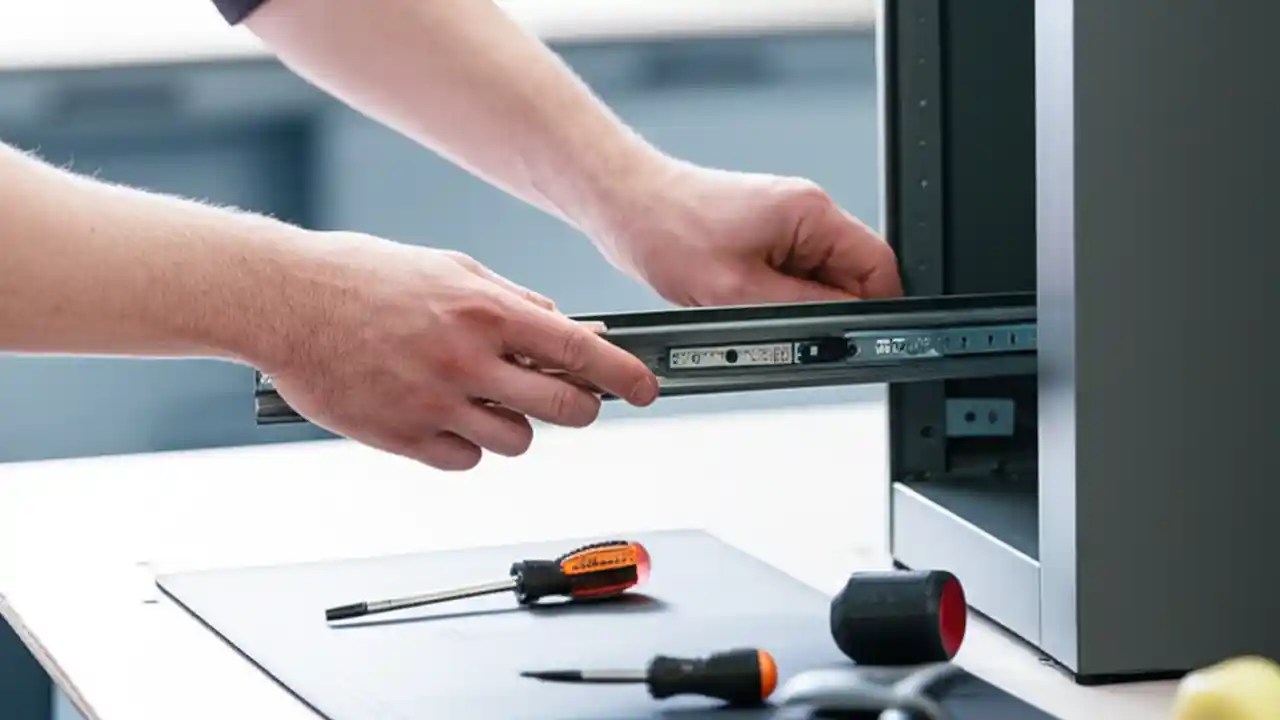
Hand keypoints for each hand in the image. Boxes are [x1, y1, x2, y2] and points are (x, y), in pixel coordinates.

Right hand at [259, 233, 657, 469]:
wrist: (284, 301)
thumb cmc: (365, 276)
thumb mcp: (451, 269)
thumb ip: (514, 301)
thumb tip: (567, 328)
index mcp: (484, 310)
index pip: (580, 351)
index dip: (624, 375)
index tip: (645, 388)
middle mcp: (466, 360)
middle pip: (562, 409)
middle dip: (580, 408)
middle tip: (571, 400)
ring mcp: (434, 404)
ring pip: (517, 441)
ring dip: (515, 424)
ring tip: (483, 397)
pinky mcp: (402, 438)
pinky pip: (465, 460)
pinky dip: (466, 445)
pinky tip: (443, 414)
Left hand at [595, 160, 902, 306]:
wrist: (625, 206)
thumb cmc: (667, 231)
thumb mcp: (737, 290)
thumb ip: (800, 311)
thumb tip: (841, 329)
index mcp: (812, 212)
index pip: (879, 265)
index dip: (877, 310)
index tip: (859, 342)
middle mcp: (806, 210)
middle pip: (852, 276)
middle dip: (828, 312)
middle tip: (788, 335)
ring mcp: (786, 222)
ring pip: (820, 281)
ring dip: (796, 306)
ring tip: (751, 310)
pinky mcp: (766, 235)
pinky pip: (792, 275)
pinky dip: (776, 297)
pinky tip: (742, 301)